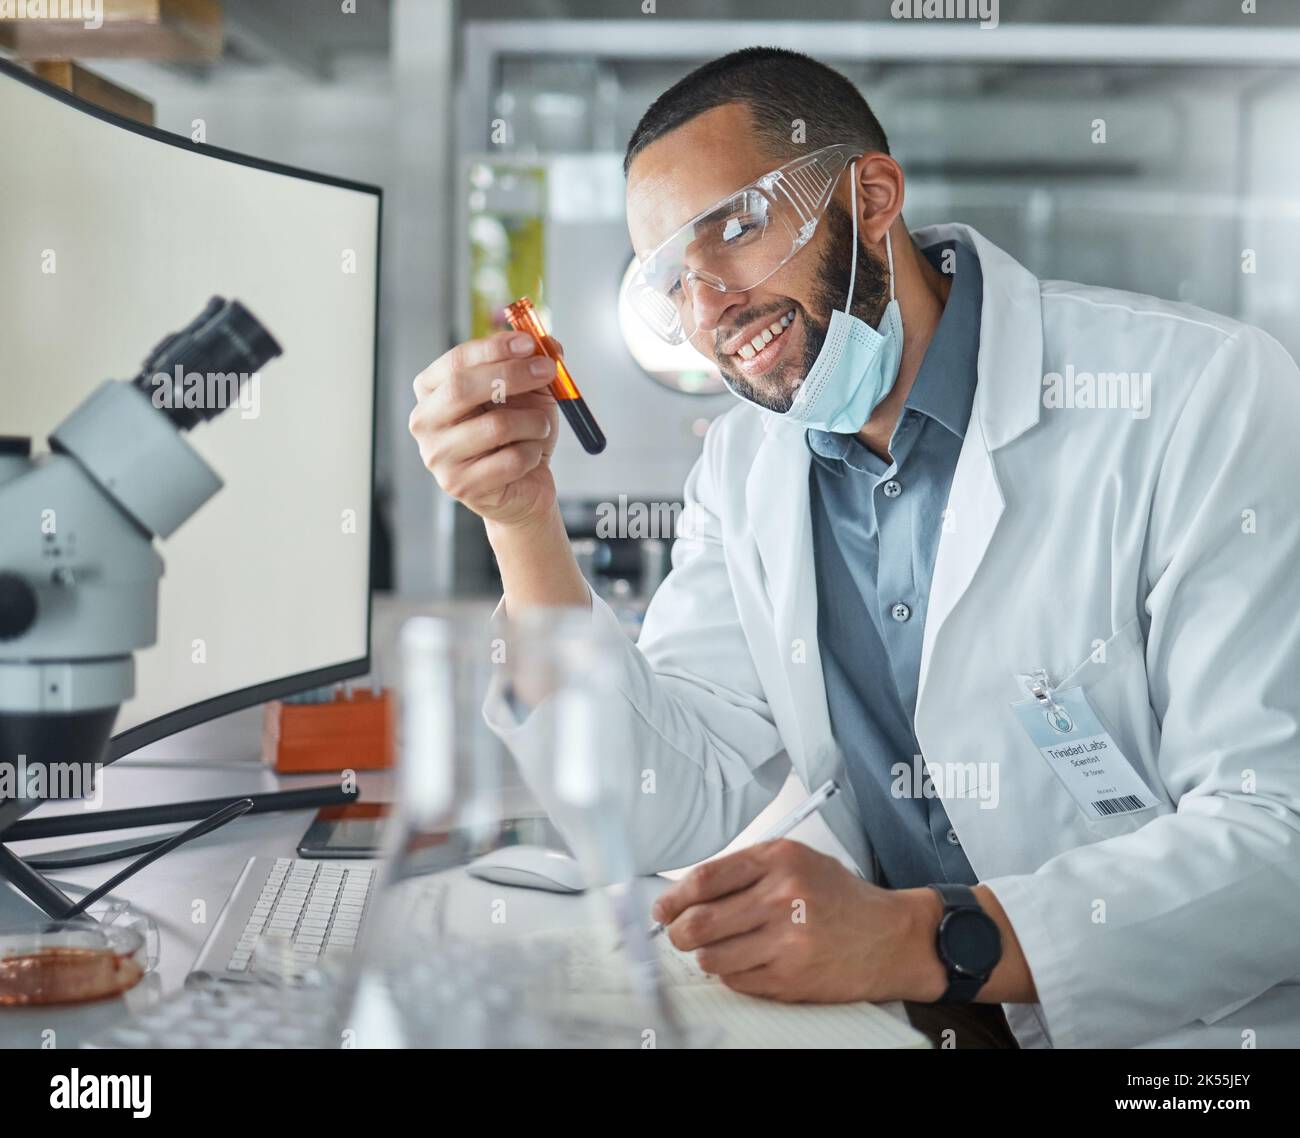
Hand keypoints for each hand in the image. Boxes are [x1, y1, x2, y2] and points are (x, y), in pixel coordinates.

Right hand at [409, 330, 563, 529]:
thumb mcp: (530, 391)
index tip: (529, 342)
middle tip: (547, 370)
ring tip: (540, 427)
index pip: (455, 361)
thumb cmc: (519, 434)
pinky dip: (533, 453)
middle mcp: (425, 421)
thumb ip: (535, 362)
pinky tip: (530, 457)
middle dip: (512, 375)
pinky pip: (510, 460)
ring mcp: (438, 457)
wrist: (526, 483)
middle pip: (462, 388)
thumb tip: (548, 342)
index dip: (493, 348)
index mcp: (432, 390)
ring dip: (533, 422)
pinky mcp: (460, 485)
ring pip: (495, 427)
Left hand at [652, 839, 947, 1003]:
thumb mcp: (797, 860)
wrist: (890, 937)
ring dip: (701, 955)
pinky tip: (744, 961)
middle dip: (677, 930)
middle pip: (699, 921)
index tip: (663, 906)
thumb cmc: (839, 897)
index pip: (705, 879)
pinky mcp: (790, 978)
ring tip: (712, 948)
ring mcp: (786, 941)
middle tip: (677, 932)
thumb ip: (746, 869)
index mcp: (780, 860)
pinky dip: (729, 972)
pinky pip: (735, 979)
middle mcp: (782, 898)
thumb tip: (688, 889)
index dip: (674, 896)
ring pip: (710, 956)